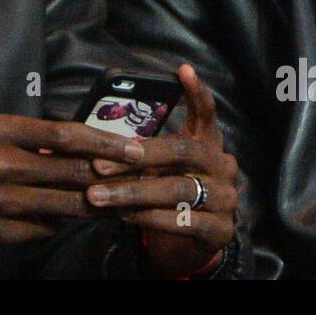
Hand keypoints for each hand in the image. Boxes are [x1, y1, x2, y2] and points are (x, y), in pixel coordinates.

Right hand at [0, 114, 146, 244]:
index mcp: (2, 132)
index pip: (66, 136)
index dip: (106, 143)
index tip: (135, 148)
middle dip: (113, 175)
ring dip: (97, 204)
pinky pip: (41, 230)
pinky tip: (71, 218)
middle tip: (143, 175)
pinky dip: (58, 223)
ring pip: (64, 206)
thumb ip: (30, 139)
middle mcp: (4, 166)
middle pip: (72, 173)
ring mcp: (0, 203)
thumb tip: (75, 147)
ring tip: (124, 201)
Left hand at [85, 64, 238, 276]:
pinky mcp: (221, 229)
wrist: (190, 243)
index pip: (207, 113)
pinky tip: (124, 216)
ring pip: (178, 190)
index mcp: (208, 144)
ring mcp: (226, 197)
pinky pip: (182, 221)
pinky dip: (149, 218)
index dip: (197, 92)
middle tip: (99, 165)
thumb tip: (89, 139)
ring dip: (133, 192)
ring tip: (98, 196)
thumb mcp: (158, 168)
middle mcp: (222, 166)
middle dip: (139, 156)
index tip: (183, 70)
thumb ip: (140, 151)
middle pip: (183, 151)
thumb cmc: (167, 194)